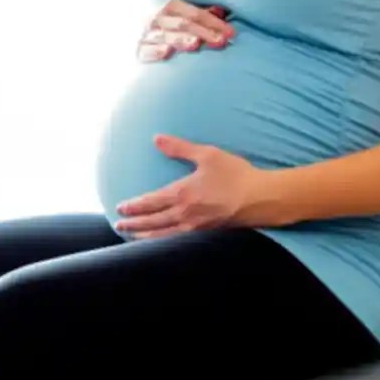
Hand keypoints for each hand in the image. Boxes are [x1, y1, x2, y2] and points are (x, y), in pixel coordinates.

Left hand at [113, 134, 274, 238]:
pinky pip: (178, 239)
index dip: (134, 206)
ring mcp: (195, 226)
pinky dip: (164, 241)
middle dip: (134, 223)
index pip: (150, 202)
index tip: (120, 207)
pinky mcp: (206, 232)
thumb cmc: (235, 174)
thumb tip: (156, 138)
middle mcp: (185, 213)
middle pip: (153, 221)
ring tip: (133, 236)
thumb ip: (180, 148)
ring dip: (146, 235)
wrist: (261, 198)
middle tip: (119, 224)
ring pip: (163, 234)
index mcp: (182, 194)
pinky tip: (162, 240)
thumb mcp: (207, 155)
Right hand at [136, 0, 235, 62]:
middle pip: (183, 24)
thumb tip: (222, 10)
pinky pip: (146, 50)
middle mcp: (158, 18)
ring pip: (166, 36)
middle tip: (221, 41)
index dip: (214, 22)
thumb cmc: (170, 30)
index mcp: (171, 7)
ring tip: (196, 44)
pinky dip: (156, 51)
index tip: (231, 33)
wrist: (141, 41)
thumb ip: (203, 15)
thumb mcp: (186, 18)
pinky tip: (167, 53)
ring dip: (182, 40)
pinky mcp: (138, 51)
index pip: (196, 13)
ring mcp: (147, 34)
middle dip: (204, 32)